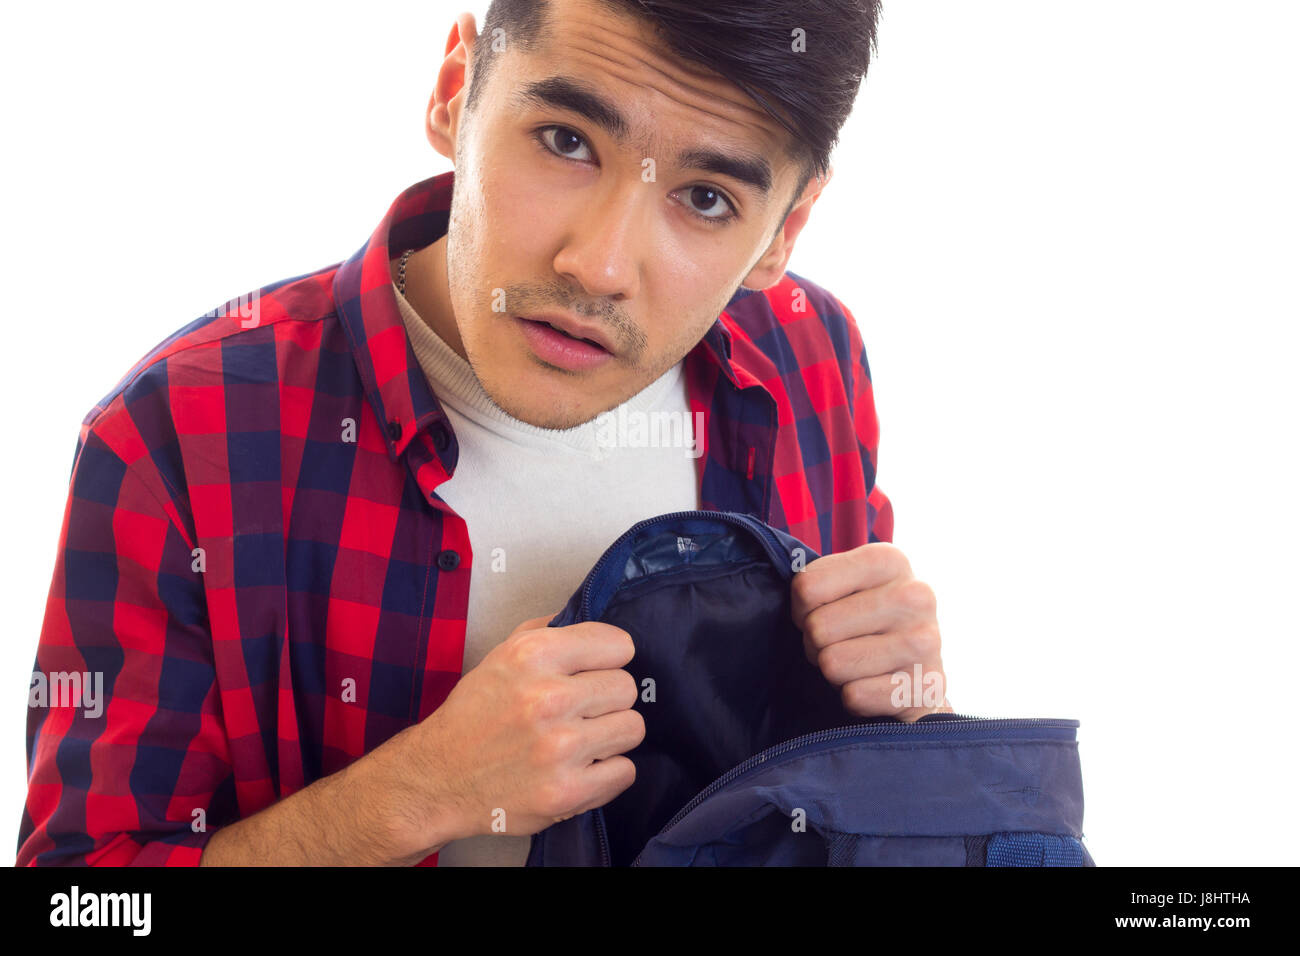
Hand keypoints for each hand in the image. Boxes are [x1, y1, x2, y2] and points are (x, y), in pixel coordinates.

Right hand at [388, 613, 645, 854]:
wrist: (437, 778)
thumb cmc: (474, 715)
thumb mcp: (501, 655)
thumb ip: (548, 632)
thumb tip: (595, 623)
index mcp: (533, 655)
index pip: (618, 645)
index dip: (609, 659)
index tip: (596, 671)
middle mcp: (548, 698)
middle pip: (627, 688)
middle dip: (608, 699)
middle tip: (583, 711)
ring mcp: (560, 749)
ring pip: (632, 728)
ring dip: (611, 735)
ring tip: (582, 740)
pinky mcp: (567, 793)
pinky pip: (625, 772)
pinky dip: (608, 772)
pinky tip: (580, 768)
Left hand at [791, 543, 952, 722]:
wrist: (920, 670)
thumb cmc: (869, 620)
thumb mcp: (847, 585)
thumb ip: (817, 582)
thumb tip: (800, 595)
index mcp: (890, 561)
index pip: (807, 587)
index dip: (802, 609)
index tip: (821, 613)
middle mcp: (915, 596)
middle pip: (818, 628)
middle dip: (816, 643)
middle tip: (839, 644)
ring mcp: (925, 642)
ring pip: (832, 664)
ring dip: (835, 671)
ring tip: (857, 663)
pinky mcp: (927, 686)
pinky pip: (855, 696)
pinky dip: (855, 696)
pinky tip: (875, 684)